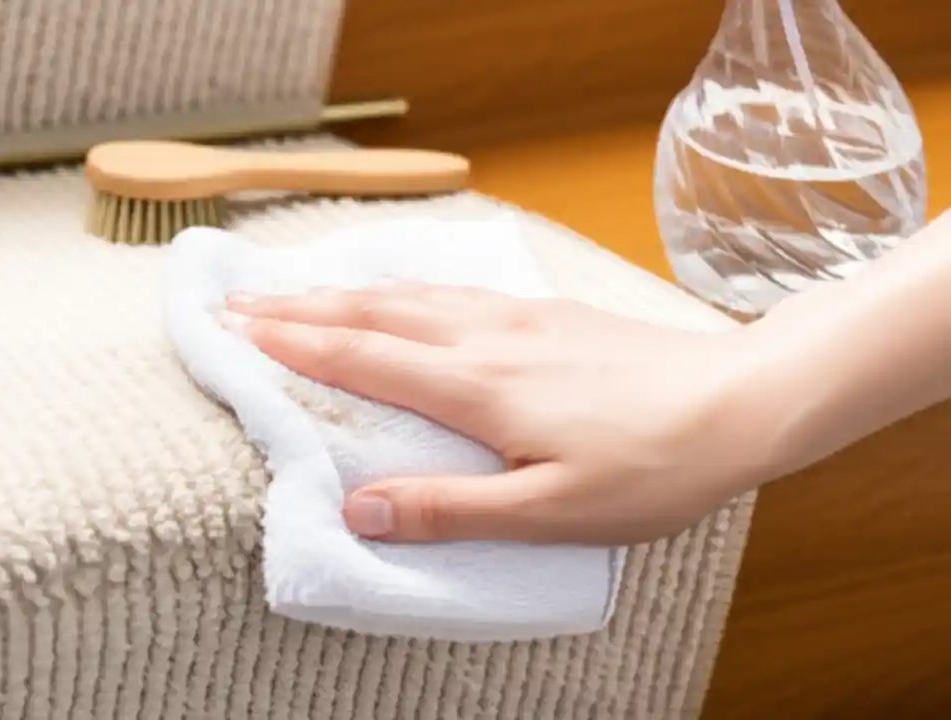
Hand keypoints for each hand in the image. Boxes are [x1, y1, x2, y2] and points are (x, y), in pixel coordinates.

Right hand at [224, 283, 780, 545]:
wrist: (737, 401)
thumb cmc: (649, 467)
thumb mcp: (549, 512)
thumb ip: (449, 510)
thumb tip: (357, 507)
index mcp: (476, 388)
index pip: (360, 359)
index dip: (290, 345)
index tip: (231, 331)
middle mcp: (482, 338)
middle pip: (369, 315)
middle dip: (293, 308)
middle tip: (231, 301)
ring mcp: (513, 316)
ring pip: (405, 294)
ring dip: (337, 291)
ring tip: (289, 290)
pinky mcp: (542, 311)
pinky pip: (446, 288)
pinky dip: (396, 285)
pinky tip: (393, 288)